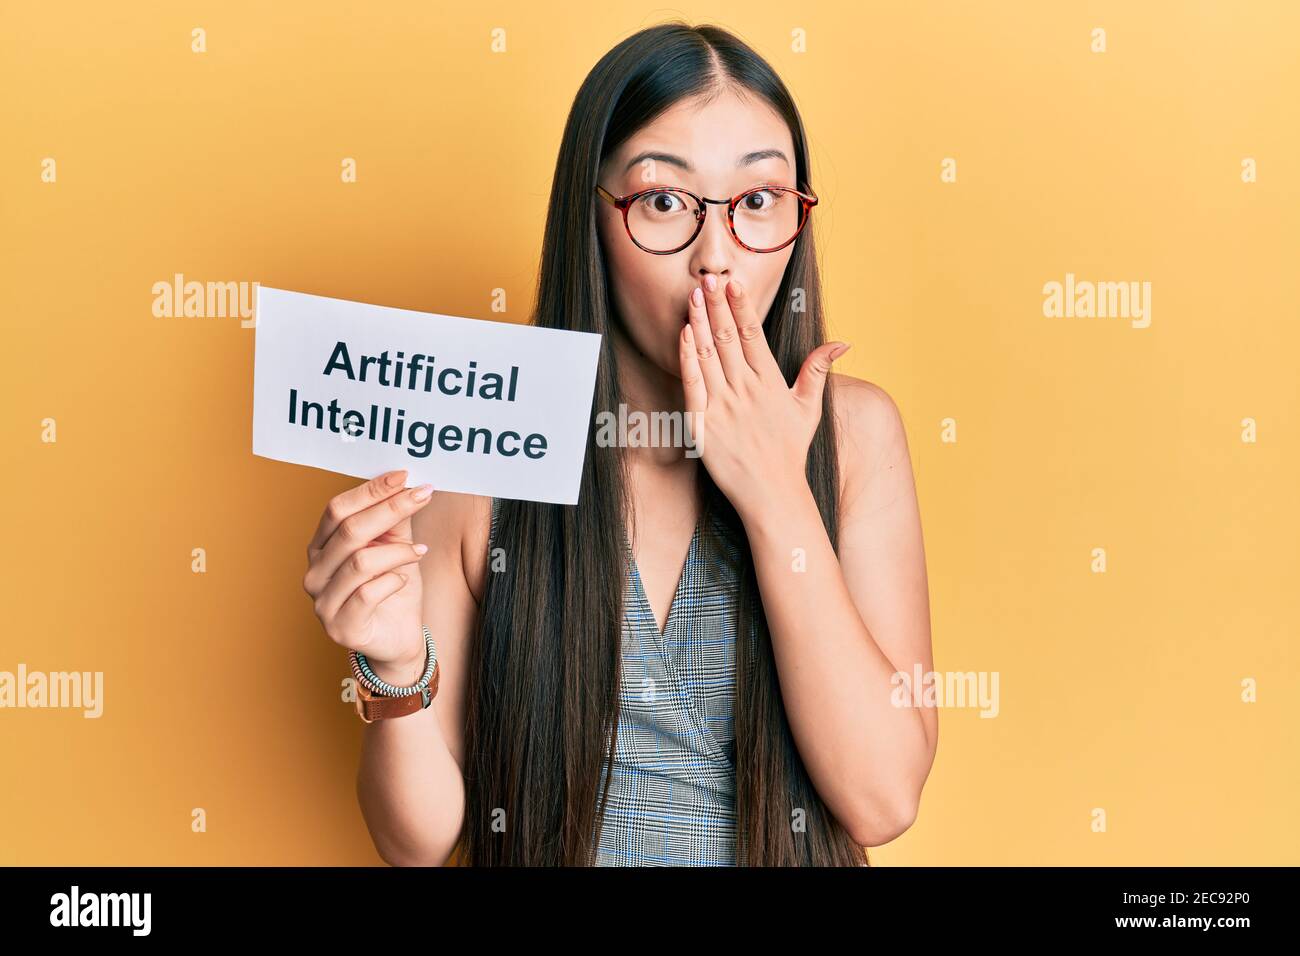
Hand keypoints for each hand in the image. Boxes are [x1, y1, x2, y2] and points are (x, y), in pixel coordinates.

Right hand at [302, 469, 434, 666]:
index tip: (404, 476)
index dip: (370, 490)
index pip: (337, 509)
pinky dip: (392, 581)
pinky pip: (367, 593)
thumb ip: (396, 521)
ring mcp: (323, 602)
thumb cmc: (393, 590)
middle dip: (390, 509)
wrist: (399, 639)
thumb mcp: (396, 548)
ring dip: (397, 552)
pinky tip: (404, 580)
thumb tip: (408, 484)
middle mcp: (315, 573)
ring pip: (360, 562)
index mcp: (321, 547)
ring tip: (419, 552)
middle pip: (349, 531)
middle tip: (422, 496)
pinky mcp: (341, 628)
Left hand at [679, 275, 849, 521]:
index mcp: (770, 382)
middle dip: (716, 305)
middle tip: (706, 277)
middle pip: (728, 338)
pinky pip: (692, 384)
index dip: (742, 306)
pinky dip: (687, 358)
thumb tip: (842, 344)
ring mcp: (723, 406)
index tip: (733, 283)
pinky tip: (684, 335)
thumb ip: (818, 371)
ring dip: (699, 323)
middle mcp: (746, 390)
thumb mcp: (809, 408)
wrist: (772, 493)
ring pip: (708, 355)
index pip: (754, 334)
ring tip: (692, 296)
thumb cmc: (789, 451)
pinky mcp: (703, 424)